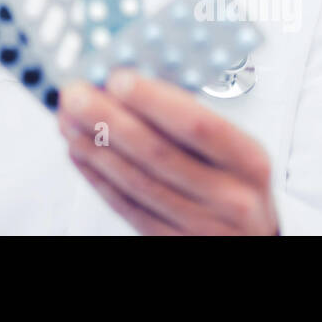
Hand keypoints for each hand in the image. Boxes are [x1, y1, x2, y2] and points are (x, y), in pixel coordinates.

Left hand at [58, 69, 278, 234]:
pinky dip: (99, 178)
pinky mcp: (173, 243)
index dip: (155, 100)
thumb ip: (191, 119)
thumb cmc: (236, 180)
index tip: (117, 78)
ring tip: (67, 120)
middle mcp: (229, 196)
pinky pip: (128, 208)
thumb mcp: (235, 150)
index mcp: (248, 160)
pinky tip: (79, 153)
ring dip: (95, 148)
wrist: (254, 241)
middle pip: (158, 154)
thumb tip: (127, 83)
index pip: (198, 125)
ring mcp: (201, 226)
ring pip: (137, 182)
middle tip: (75, 94)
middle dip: (109, 120)